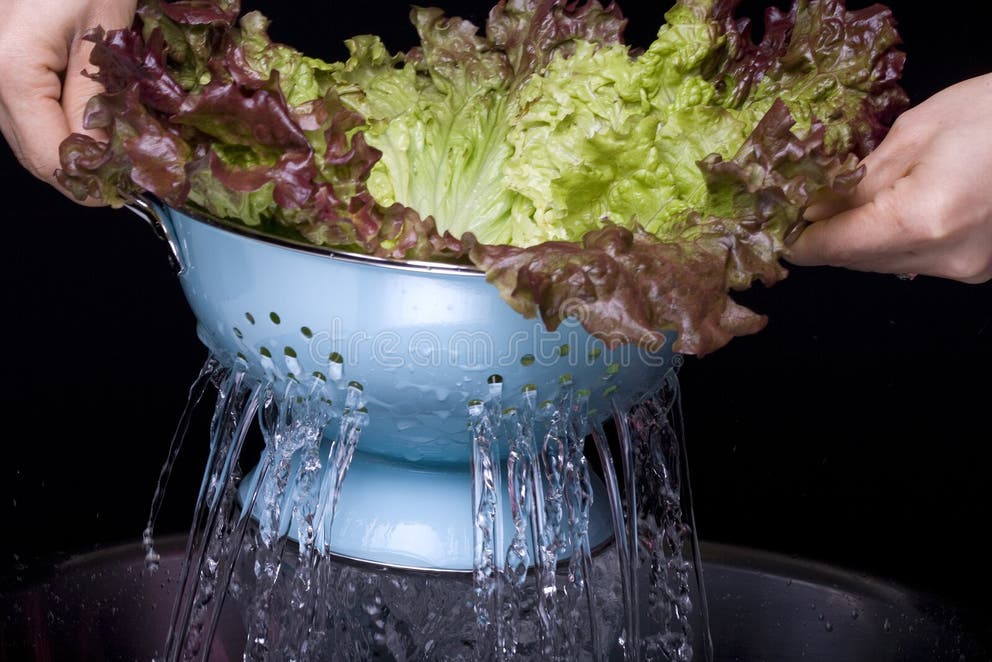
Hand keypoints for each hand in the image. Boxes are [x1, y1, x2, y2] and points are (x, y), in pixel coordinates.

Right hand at [0, 0, 135, 202]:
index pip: (49, 159)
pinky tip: (89, 124)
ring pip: (26, 136)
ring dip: (69, 151)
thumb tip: (106, 159)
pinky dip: (56, 125)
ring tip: (115, 152)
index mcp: (12, 72)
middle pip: (32, 154)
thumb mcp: (103, 36)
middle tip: (128, 176)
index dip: (91, 182)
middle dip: (81, 172)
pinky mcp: (0, 64)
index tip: (129, 186)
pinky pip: (23, 112)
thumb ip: (97, 102)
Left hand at [787, 73, 991, 283]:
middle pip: (858, 261)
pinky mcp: (979, 266)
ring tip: (846, 207)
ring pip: (886, 263)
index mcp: (921, 220)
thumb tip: (813, 210)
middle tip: (804, 212)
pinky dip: (895, 240)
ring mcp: (967, 267)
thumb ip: (858, 180)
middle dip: (828, 238)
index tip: (776, 229)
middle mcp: (945, 256)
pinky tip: (892, 211)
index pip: (837, 247)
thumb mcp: (915, 133)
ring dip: (861, 241)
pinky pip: (917, 259)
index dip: (801, 242)